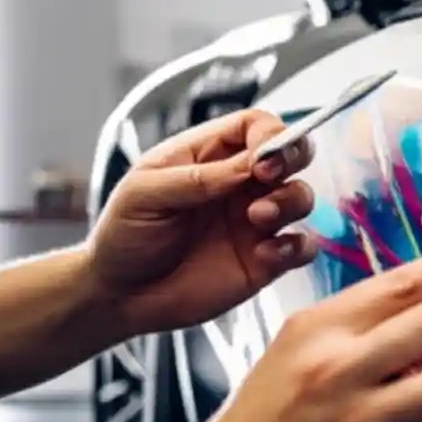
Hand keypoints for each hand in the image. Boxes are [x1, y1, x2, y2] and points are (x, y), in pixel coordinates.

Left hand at [88, 109, 317, 335]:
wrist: (120, 295)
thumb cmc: (124, 235)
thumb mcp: (145, 194)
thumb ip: (197, 178)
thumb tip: (247, 164)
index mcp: (208, 156)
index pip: (255, 126)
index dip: (269, 133)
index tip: (260, 158)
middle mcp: (239, 185)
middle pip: (291, 152)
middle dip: (294, 157)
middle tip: (269, 176)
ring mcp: (255, 222)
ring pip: (301, 196)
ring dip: (290, 202)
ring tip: (258, 219)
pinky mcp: (264, 260)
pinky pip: (301, 247)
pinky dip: (296, 248)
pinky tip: (266, 255)